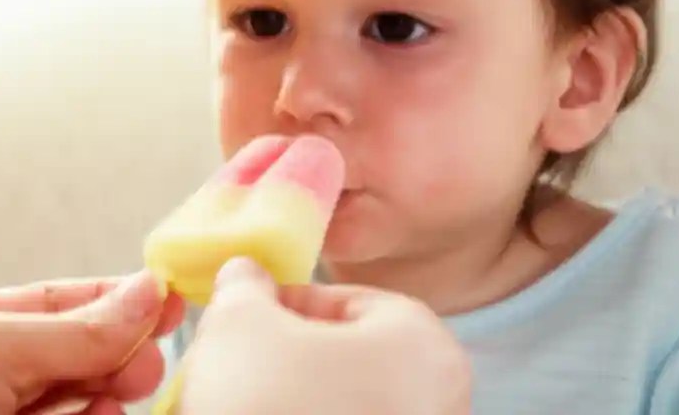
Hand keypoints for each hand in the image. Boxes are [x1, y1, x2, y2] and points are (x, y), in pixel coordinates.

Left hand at [0, 271, 184, 414]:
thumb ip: (71, 327)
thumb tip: (147, 289)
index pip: (48, 304)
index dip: (110, 299)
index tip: (170, 297)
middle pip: (68, 358)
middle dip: (117, 352)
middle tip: (158, 355)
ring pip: (71, 406)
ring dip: (109, 395)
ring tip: (134, 387)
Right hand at [178, 258, 469, 414]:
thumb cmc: (270, 405)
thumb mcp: (239, 322)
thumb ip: (244, 285)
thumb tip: (246, 276)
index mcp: (424, 346)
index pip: (349, 300)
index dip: (286, 301)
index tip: (246, 315)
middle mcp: (440, 400)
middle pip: (351, 353)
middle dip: (289, 353)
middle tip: (239, 359)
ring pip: (347, 400)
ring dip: (296, 395)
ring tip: (244, 400)